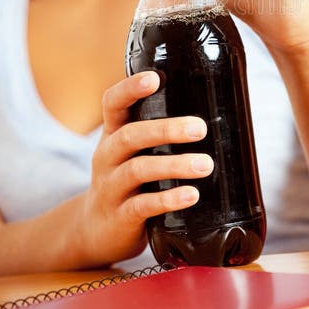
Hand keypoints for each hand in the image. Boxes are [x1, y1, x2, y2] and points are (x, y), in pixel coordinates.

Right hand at [77, 72, 212, 266]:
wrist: (94, 231)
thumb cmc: (126, 182)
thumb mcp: (133, 154)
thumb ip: (157, 135)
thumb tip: (214, 113)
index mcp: (112, 135)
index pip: (113, 103)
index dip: (130, 89)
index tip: (154, 77)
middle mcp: (107, 157)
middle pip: (130, 136)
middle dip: (166, 129)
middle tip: (200, 128)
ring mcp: (110, 187)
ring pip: (138, 170)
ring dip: (174, 165)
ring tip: (205, 165)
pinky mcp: (119, 216)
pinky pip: (142, 205)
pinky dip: (168, 199)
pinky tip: (191, 195)